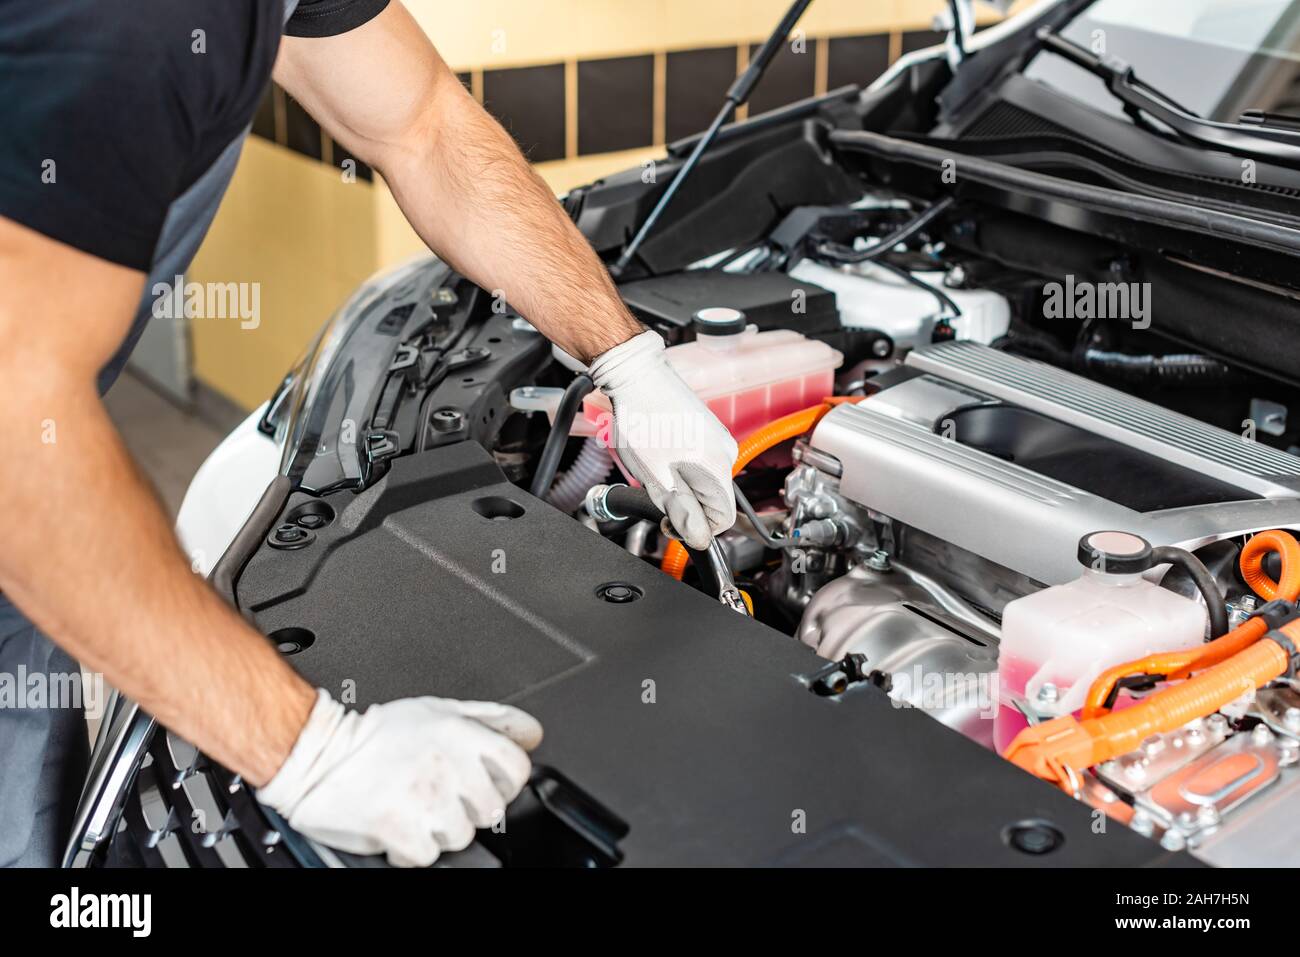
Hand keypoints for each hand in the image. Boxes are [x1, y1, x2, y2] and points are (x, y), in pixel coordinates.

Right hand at [257, 691, 542, 866]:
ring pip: (461, 835)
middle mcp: (448, 765)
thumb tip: (530, 732)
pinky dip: (411, 848)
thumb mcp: (439, 710)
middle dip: (468, 806)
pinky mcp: (402, 830)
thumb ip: (491, 720)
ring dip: (437, 829)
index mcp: (459, 733)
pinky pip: (427, 855)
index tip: (486, 782)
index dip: (504, 779)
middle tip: (440, 794)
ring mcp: (426, 800)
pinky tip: (398, 825)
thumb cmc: (375, 735)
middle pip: (491, 807)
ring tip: (414, 806)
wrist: (316, 757)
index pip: (517, 766)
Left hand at [589, 331, 737, 548]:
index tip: (670, 520)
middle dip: (684, 504)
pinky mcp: (706, 430)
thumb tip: (699, 538)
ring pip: (703, 481)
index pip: (722, 520)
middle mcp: (725, 452)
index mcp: (718, 467)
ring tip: (653, 465)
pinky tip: (658, 452)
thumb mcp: (657, 477)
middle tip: (654, 488)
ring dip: (679, 484)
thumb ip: (681, 511)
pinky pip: (698, 463)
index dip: (695, 528)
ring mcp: (717, 439)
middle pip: (712, 500)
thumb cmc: (643, 419)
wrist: (636, 375)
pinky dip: (679, 467)